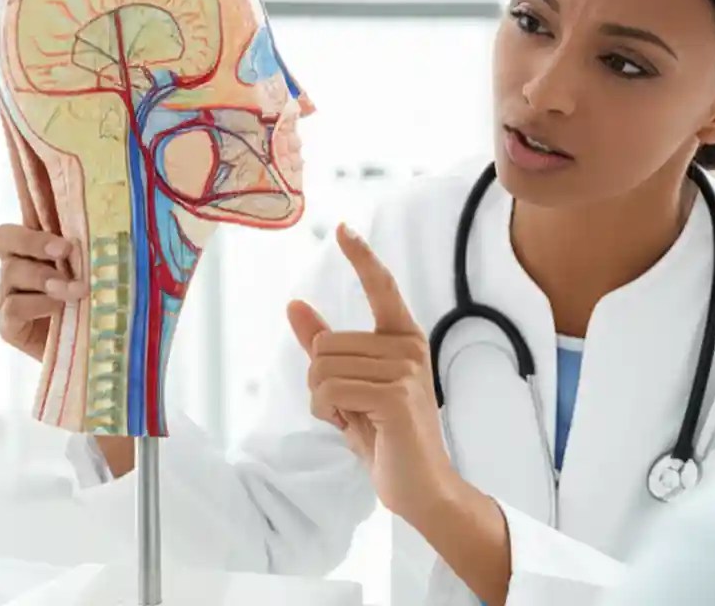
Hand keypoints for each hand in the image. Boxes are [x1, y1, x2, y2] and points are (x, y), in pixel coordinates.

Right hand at [0, 224, 87, 360]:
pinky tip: (59, 310)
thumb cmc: (99, 304)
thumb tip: (115, 232)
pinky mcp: (8, 326)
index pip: (16, 225)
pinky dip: (37, 305)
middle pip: (3, 239)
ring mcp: (7, 296)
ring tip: (75, 290)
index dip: (32, 230)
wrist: (95, 351)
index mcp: (34, 250)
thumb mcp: (96, 273)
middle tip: (65, 253)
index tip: (65, 243)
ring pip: (10, 271)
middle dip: (34, 242)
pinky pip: (11, 307)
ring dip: (45, 277)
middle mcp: (15, 268)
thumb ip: (92, 254)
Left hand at [288, 224, 458, 524]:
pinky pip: (328, 389)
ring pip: (321, 367)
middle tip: (348, 408)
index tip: (342, 228)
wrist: (419, 486)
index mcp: (403, 338)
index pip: (382, 285)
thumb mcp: (350, 384)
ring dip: (322, 400)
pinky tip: (353, 426)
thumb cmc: (386, 436)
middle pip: (324, 343)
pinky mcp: (395, 395)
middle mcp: (407, 346)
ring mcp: (404, 369)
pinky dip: (327, 412)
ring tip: (354, 418)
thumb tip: (295, 303)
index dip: (361, 255)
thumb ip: (324, 343)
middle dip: (318, 380)